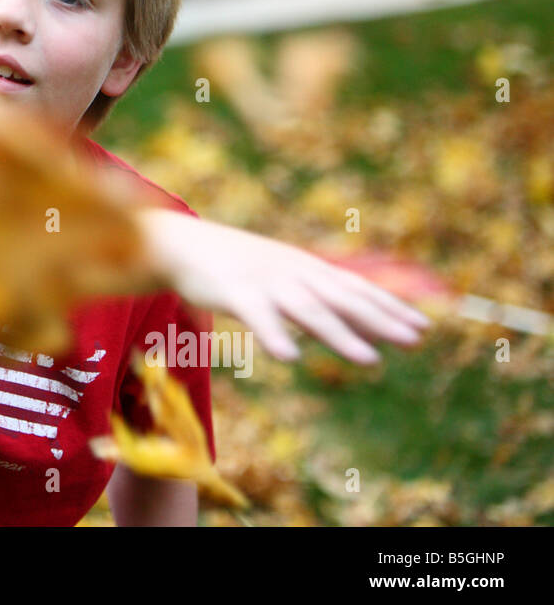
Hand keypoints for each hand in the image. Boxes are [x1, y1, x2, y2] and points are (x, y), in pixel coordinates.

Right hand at [137, 209, 430, 363]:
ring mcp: (265, 281)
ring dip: (341, 335)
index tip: (423, 327)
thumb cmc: (233, 265)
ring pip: (309, 310)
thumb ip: (313, 293)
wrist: (181, 243)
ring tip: (370, 361)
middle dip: (381, 319)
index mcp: (304, 268)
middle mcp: (292, 272)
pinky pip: (257, 316)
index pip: (356, 287)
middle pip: (342, 298)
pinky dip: (274, 335)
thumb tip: (351, 319)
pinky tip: (290, 357)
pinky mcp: (233, 292)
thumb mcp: (279, 273)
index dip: (389, 306)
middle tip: (416, 341)